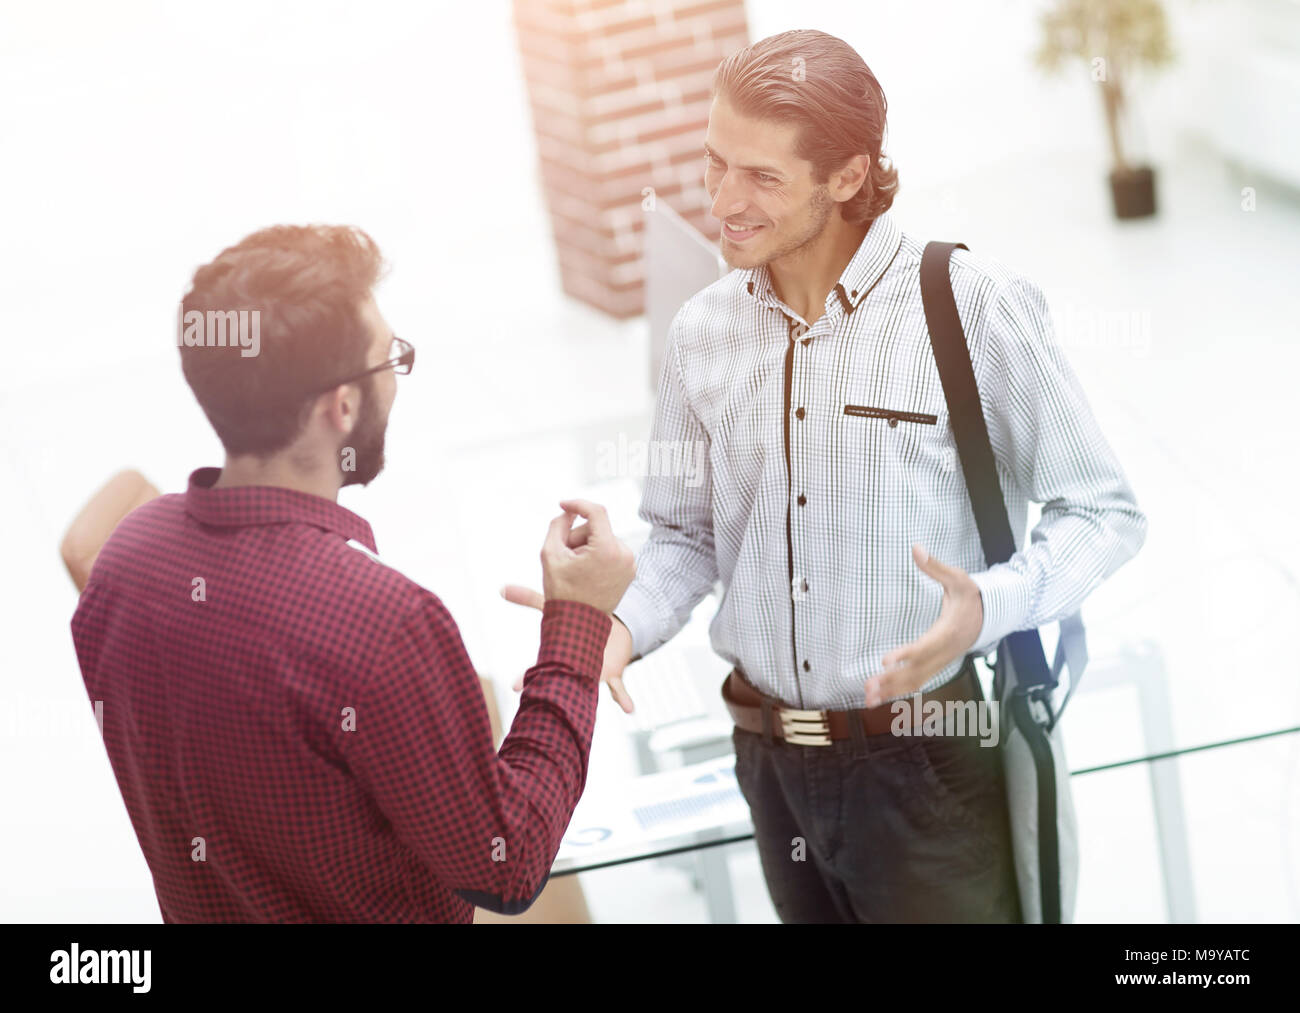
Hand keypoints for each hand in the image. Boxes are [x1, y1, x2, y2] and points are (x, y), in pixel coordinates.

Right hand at [502, 499, 638, 708]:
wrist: (578, 625)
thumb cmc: (562, 592)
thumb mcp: (550, 554)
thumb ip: (557, 525)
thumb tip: (568, 512)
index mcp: (608, 550)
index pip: (596, 512)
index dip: (577, 504)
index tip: (562, 505)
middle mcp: (625, 554)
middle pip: (596, 528)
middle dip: (577, 538)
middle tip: (565, 558)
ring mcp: (630, 563)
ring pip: (602, 540)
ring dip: (585, 548)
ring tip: (575, 570)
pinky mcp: (630, 570)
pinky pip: (609, 551)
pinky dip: (595, 556)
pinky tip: (586, 573)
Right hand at [502, 589, 637, 713]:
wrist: (611, 634)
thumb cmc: (578, 624)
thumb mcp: (555, 610)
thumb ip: (529, 599)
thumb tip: (502, 588)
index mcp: (560, 655)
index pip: (541, 666)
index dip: (526, 678)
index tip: (515, 687)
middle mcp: (575, 669)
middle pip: (561, 682)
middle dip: (552, 691)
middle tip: (542, 703)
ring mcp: (593, 674)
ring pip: (589, 686)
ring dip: (587, 694)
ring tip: (582, 710)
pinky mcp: (613, 674)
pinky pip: (618, 687)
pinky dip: (622, 697)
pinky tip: (629, 708)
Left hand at [865, 543, 982, 707]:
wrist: (991, 616)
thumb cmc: (971, 595)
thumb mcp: (958, 578)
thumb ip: (936, 567)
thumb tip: (916, 548)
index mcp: (948, 632)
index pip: (925, 646)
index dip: (906, 655)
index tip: (886, 661)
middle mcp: (945, 652)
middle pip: (917, 670)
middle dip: (892, 681)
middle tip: (868, 688)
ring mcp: (941, 661)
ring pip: (916, 681)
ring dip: (892, 691)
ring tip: (868, 699)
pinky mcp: (937, 665)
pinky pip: (918, 682)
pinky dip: (899, 691)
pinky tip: (880, 697)